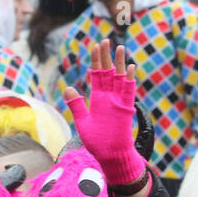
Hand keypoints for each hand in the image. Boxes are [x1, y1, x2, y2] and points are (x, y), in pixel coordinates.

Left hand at [63, 40, 146, 188]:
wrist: (110, 156)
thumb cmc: (97, 142)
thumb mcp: (82, 121)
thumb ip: (76, 104)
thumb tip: (67, 88)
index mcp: (97, 99)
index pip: (97, 75)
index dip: (96, 61)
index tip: (95, 47)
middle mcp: (108, 97)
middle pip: (108, 72)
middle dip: (106, 56)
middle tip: (105, 40)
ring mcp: (118, 102)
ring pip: (120, 78)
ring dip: (120, 63)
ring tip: (120, 48)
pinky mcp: (126, 109)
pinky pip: (128, 91)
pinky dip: (129, 79)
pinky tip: (130, 67)